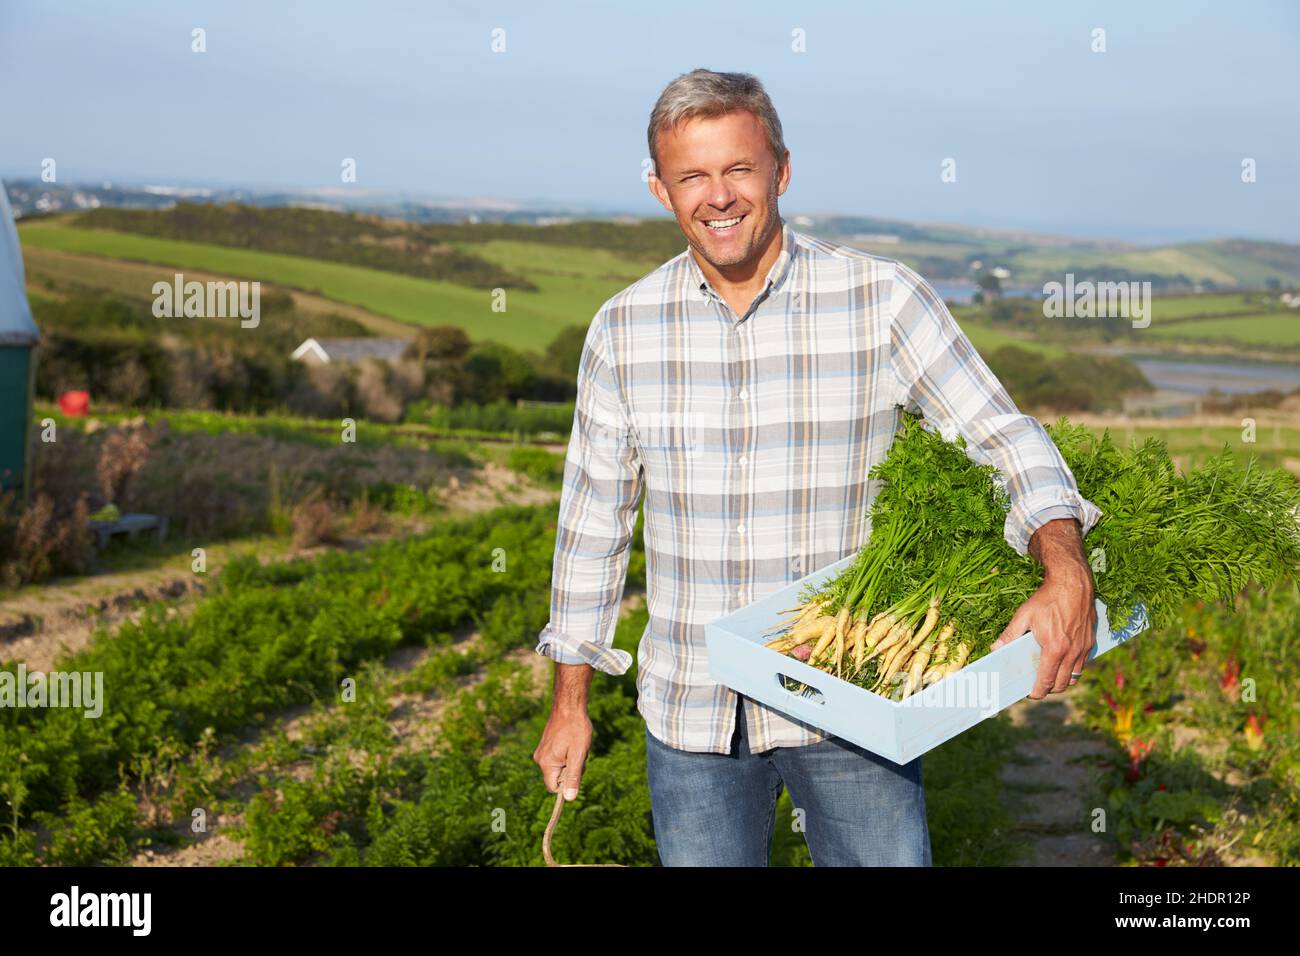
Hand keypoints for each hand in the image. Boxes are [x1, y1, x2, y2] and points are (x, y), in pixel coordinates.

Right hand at [533, 705, 591, 800]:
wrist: (570, 706)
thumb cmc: (576, 729)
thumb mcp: (579, 755)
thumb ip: (574, 777)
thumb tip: (570, 798)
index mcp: (546, 763)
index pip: (554, 788)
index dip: (568, 783)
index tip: (577, 768)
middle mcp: (540, 759)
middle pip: (557, 777)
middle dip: (571, 770)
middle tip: (579, 754)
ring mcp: (542, 751)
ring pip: (559, 767)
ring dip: (570, 761)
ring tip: (576, 746)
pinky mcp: (545, 746)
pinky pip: (557, 758)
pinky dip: (567, 754)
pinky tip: (572, 742)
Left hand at [991, 518, 1095, 697]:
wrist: (1073, 584)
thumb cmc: (1047, 599)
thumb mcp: (1024, 615)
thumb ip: (1010, 634)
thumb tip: (995, 648)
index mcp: (1055, 649)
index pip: (1047, 680)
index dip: (1038, 691)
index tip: (1030, 694)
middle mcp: (1072, 652)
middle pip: (1062, 684)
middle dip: (1050, 689)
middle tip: (1038, 686)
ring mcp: (1083, 648)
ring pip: (1075, 676)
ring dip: (1063, 680)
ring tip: (1050, 676)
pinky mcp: (1090, 642)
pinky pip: (1083, 664)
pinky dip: (1073, 668)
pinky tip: (1063, 661)